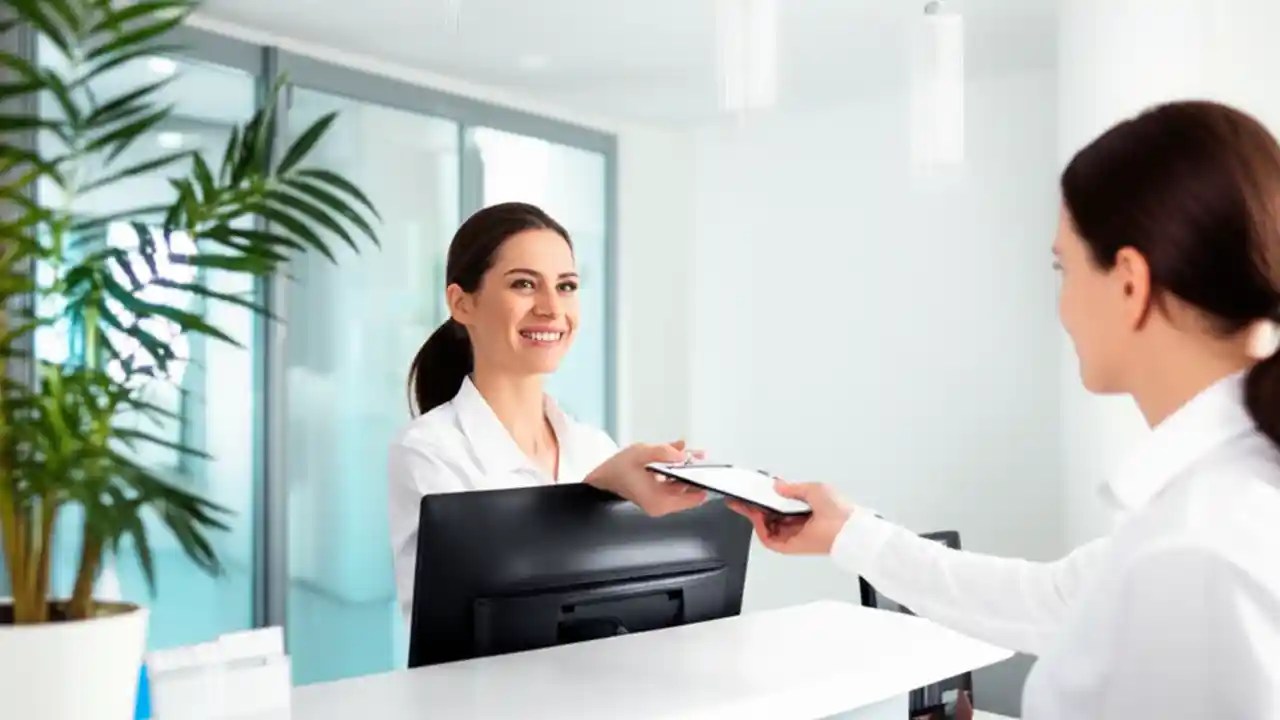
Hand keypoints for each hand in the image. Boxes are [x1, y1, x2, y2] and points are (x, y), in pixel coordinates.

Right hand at [586, 440, 707, 516]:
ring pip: (681, 484)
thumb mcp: (640, 453)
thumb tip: (682, 452)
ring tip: (691, 454)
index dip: (702, 482)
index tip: (710, 470)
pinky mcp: (656, 494)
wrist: (599, 478)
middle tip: (701, 456)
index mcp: (660, 501)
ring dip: (685, 468)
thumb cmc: (615, 470)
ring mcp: (659, 501)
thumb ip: (663, 451)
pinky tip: (678, 456)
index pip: (693, 497)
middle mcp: (661, 505)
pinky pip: (673, 482)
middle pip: (688, 489)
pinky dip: (676, 470)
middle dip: (694, 470)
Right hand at [727, 479, 852, 554]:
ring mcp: (792, 536)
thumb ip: (792, 488)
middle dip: (753, 508)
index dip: (763, 500)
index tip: (752, 493)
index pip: (777, 506)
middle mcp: (797, 524)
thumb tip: (778, 486)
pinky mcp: (790, 547)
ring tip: (749, 507)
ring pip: (765, 528)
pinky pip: (769, 540)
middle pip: (768, 518)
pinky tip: (758, 518)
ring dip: (754, 517)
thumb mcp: (814, 488)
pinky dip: (760, 529)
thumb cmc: (839, 510)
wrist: (847, 528)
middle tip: (741, 500)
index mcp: (804, 510)